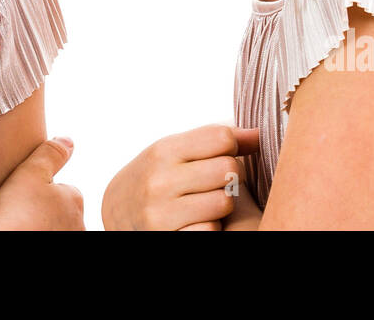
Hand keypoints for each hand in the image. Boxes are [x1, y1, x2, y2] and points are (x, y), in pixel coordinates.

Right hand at [0, 137, 83, 229]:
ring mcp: (69, 237)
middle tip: (22, 212)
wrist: (6, 238)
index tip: (25, 197)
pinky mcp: (60, 251)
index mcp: (75, 199)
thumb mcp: (32, 170)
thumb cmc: (17, 209)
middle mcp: (79, 224)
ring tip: (22, 224)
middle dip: (46, 211)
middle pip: (61, 212)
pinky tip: (23, 229)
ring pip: (56, 227)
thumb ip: (51, 153)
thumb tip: (69, 141)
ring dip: (43, 225)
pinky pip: (49, 234)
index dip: (42, 192)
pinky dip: (38, 231)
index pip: (64, 190)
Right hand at [101, 125, 259, 229]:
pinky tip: (198, 221)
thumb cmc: (156, 175)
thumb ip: (214, 139)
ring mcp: (161, 213)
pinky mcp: (166, 237)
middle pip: (228, 170)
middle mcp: (159, 180)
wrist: (116, 211)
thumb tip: (258, 135)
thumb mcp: (175, 150)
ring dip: (222, 204)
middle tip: (217, 181)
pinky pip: (211, 231)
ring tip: (208, 201)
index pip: (221, 137)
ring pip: (224, 203)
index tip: (223, 153)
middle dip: (230, 176)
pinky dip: (210, 227)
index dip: (231, 145)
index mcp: (163, 151)